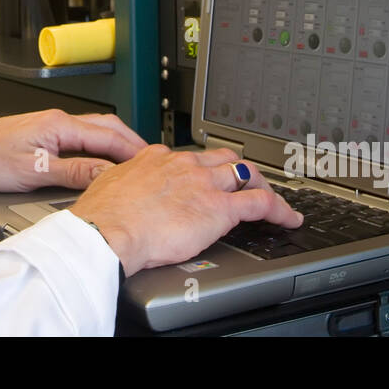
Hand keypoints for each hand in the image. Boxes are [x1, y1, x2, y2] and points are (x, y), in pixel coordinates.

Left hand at [0, 109, 146, 192]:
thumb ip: (73, 172)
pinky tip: (103, 158)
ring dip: (117, 142)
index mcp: (58, 124)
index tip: (150, 162)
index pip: (107, 135)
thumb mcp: (34, 172)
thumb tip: (104, 175)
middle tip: (152, 160)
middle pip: (107, 126)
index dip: (132, 150)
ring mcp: (52, 124)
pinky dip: (100, 145)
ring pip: (95, 129)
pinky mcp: (45, 132)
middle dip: (131, 142)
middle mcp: (58, 119)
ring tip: (133, 160)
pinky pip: (82, 135)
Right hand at [68, 145, 302, 275]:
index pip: (189, 157)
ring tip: (268, 197)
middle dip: (236, 169)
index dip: (202, 168)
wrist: (108, 231)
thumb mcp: (108, 187)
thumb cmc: (102, 216)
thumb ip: (122, 184)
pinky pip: (260, 203)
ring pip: (245, 173)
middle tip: (243, 183)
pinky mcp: (220, 208)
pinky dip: (278, 209)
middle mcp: (184, 165)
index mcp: (156, 158)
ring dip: (260, 184)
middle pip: (223, 158)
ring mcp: (204, 184)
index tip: (204, 177)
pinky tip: (287, 218)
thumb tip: (118, 191)